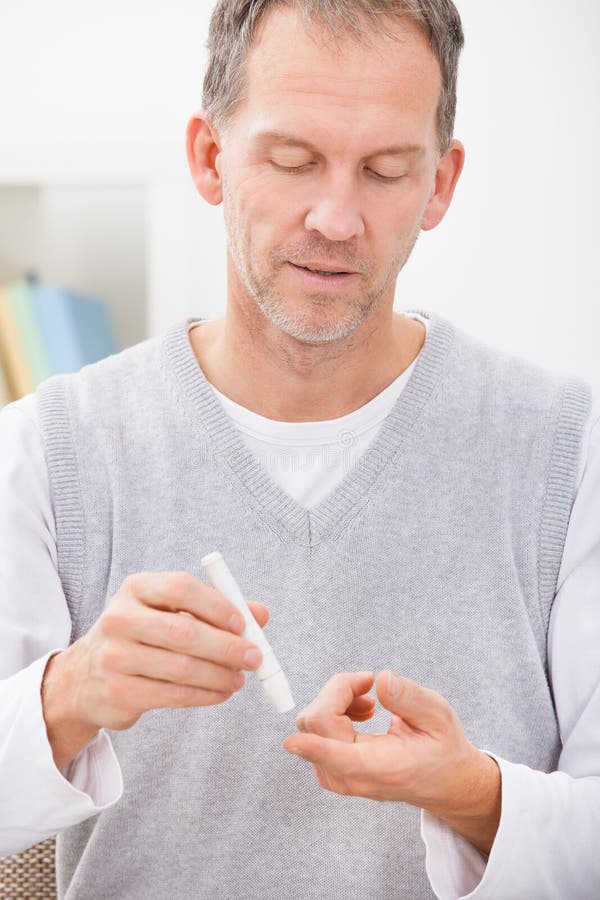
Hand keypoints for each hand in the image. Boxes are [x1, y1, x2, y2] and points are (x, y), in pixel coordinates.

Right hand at [42, 571, 268, 737]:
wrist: (85, 677)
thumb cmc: (141, 636)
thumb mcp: (169, 611)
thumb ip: (215, 609)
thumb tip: (260, 615)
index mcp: (136, 588)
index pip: (180, 588)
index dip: (216, 606)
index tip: (244, 624)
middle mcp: (120, 618)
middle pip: (183, 631)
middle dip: (226, 647)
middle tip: (254, 658)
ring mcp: (115, 656)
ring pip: (181, 668)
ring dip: (219, 675)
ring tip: (239, 679)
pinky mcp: (118, 691)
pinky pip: (173, 695)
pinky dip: (205, 695)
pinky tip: (221, 693)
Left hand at [282, 670, 500, 853]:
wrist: (442, 780)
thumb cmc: (442, 748)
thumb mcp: (440, 717)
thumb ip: (410, 698)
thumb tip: (381, 680)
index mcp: (382, 768)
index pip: (339, 757)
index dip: (314, 746)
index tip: (291, 741)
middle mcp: (352, 777)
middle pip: (318, 722)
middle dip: (338, 690)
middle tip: (369, 685)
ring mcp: (337, 776)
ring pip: (311, 723)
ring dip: (336, 700)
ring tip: (370, 704)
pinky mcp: (330, 769)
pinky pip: (314, 730)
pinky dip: (333, 710)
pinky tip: (361, 712)